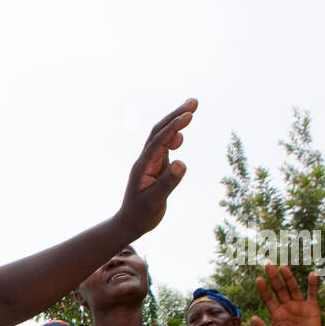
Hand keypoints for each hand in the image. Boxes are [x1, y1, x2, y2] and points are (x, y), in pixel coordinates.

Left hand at [117, 99, 196, 237]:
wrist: (130, 223)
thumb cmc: (140, 214)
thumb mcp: (155, 201)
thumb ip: (168, 182)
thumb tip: (182, 162)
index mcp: (143, 166)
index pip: (159, 141)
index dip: (173, 127)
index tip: (189, 115)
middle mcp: (145, 160)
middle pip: (159, 131)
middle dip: (176, 115)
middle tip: (194, 102)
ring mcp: (150, 162)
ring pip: (162, 136)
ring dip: (175, 122)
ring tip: (192, 109)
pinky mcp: (156, 167)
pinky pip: (164, 147)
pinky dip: (174, 136)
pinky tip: (181, 134)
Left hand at [250, 262, 320, 325]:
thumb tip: (251, 318)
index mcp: (276, 312)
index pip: (268, 297)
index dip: (264, 289)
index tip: (259, 279)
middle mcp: (287, 307)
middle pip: (279, 289)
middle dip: (274, 277)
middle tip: (268, 264)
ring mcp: (300, 307)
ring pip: (293, 289)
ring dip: (289, 278)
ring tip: (283, 267)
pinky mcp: (312, 310)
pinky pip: (313, 295)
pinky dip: (313, 285)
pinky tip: (312, 274)